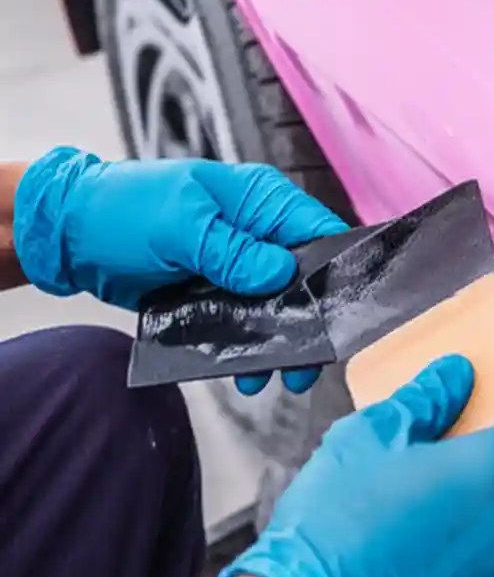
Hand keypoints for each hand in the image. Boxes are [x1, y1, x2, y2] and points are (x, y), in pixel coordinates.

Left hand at [12, 146, 347, 393]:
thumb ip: (234, 251)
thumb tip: (280, 274)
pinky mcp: (216, 292)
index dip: (337, 269)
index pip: (319, 232)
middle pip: (305, 279)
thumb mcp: (181, 226)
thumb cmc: (122, 210)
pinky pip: (244, 321)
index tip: (343, 311)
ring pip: (276, 307)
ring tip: (271, 376)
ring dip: (277, 342)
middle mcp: (257, 232)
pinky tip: (242, 371)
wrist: (67, 235)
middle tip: (307, 363)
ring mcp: (237, 264)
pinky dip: (246, 347)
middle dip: (308, 321)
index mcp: (259, 200)